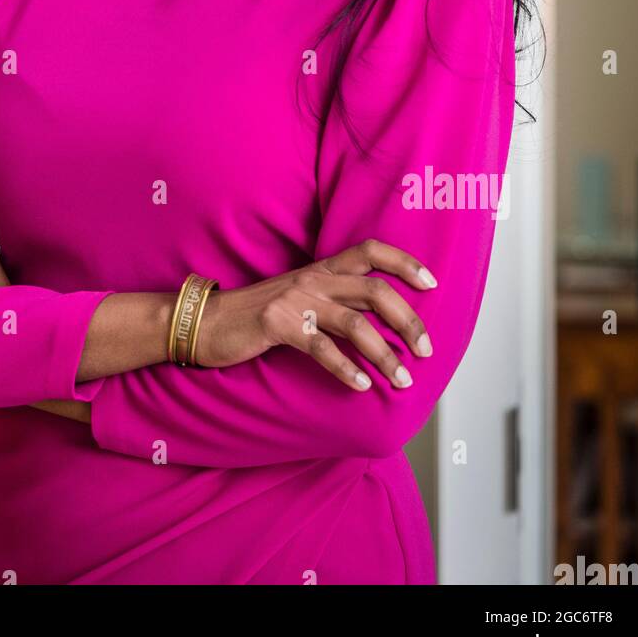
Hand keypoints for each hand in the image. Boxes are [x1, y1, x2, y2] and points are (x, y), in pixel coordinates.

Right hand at [194, 239, 437, 390]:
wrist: (206, 320)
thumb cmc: (257, 314)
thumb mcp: (299, 296)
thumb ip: (334, 301)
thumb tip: (378, 323)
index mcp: (322, 269)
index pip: (371, 251)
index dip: (404, 263)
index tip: (431, 283)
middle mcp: (314, 279)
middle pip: (375, 290)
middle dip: (408, 320)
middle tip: (426, 350)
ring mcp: (295, 300)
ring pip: (355, 323)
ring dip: (385, 354)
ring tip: (402, 379)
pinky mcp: (277, 324)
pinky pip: (320, 346)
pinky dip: (344, 368)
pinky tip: (359, 385)